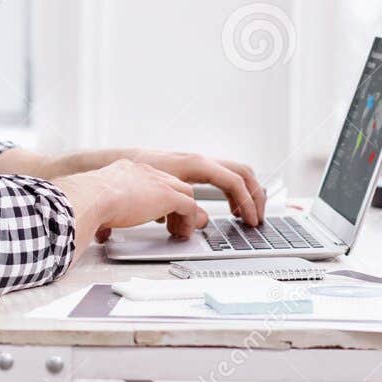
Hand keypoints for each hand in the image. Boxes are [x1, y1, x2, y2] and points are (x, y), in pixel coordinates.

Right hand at [55, 159, 209, 245]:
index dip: (155, 198)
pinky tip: (183, 234)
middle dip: (174, 204)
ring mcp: (157, 182)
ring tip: (179, 231)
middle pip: (170, 184)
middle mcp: (143, 172)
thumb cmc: (87, 202)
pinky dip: (189, 221)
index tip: (155, 213)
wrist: (91, 197)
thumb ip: (104, 218)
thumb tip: (101, 234)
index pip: (149, 181)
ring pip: (184, 193)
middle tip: (172, 222)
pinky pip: (189, 207)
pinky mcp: (168, 196)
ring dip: (184, 214)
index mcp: (125, 172)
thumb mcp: (97, 207)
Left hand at [125, 150, 267, 225]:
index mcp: (198, 164)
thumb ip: (186, 209)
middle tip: (257, 218)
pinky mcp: (195, 170)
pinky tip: (231, 209)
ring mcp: (200, 164)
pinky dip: (233, 193)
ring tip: (248, 215)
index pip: (235, 181)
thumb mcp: (164, 195)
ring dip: (247, 193)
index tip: (250, 221)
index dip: (247, 202)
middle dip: (255, 196)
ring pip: (236, 173)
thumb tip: (203, 221)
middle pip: (243, 173)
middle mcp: (202, 161)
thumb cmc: (140, 175)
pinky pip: (224, 178)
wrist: (124, 164)